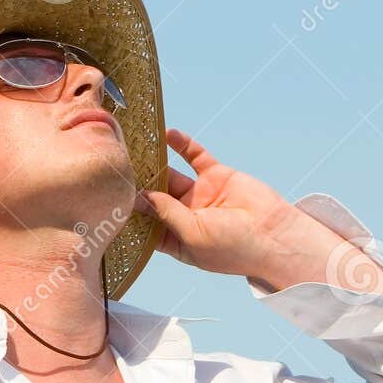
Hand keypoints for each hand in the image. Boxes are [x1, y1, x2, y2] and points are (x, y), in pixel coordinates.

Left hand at [134, 129, 340, 279]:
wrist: (274, 236)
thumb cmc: (233, 248)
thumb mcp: (192, 235)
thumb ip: (166, 213)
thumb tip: (140, 196)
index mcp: (178, 241)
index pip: (147, 225)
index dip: (130, 213)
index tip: (108, 199)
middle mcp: (187, 217)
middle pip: (155, 197)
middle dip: (138, 184)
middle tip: (115, 167)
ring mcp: (202, 195)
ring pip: (171, 175)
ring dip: (155, 162)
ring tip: (133, 146)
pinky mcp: (217, 176)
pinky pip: (195, 157)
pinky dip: (181, 145)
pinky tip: (165, 134)